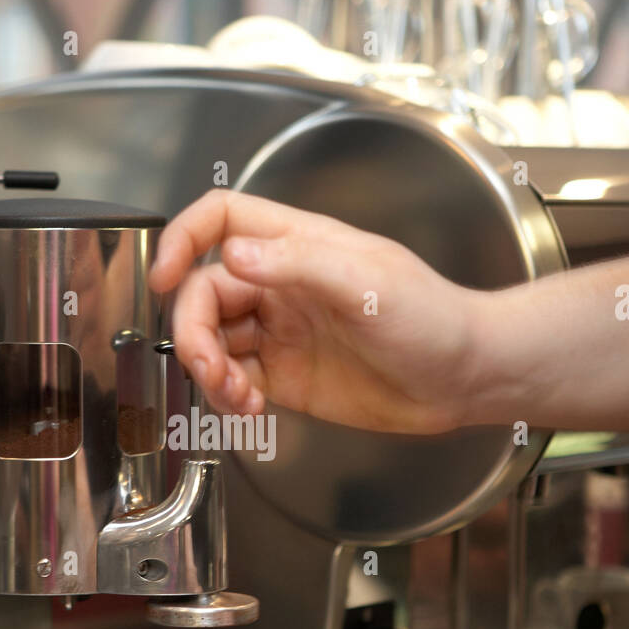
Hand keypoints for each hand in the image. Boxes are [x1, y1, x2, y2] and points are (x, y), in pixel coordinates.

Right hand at [149, 189, 479, 432]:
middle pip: (203, 291)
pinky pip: (233, 380)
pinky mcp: (286, 376)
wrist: (465, 378)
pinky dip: (227, 395)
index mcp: (297, 245)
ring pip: (213, 339)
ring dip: (208, 369)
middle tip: (212, 367)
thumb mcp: (366, 281)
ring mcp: (281, 331)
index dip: (182, 239)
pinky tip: (250, 407)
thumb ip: (297, 264)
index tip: (162, 276)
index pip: (220, 220)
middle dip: (193, 331)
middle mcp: (281, 284)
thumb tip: (232, 256)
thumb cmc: (434, 317)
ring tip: (236, 396)